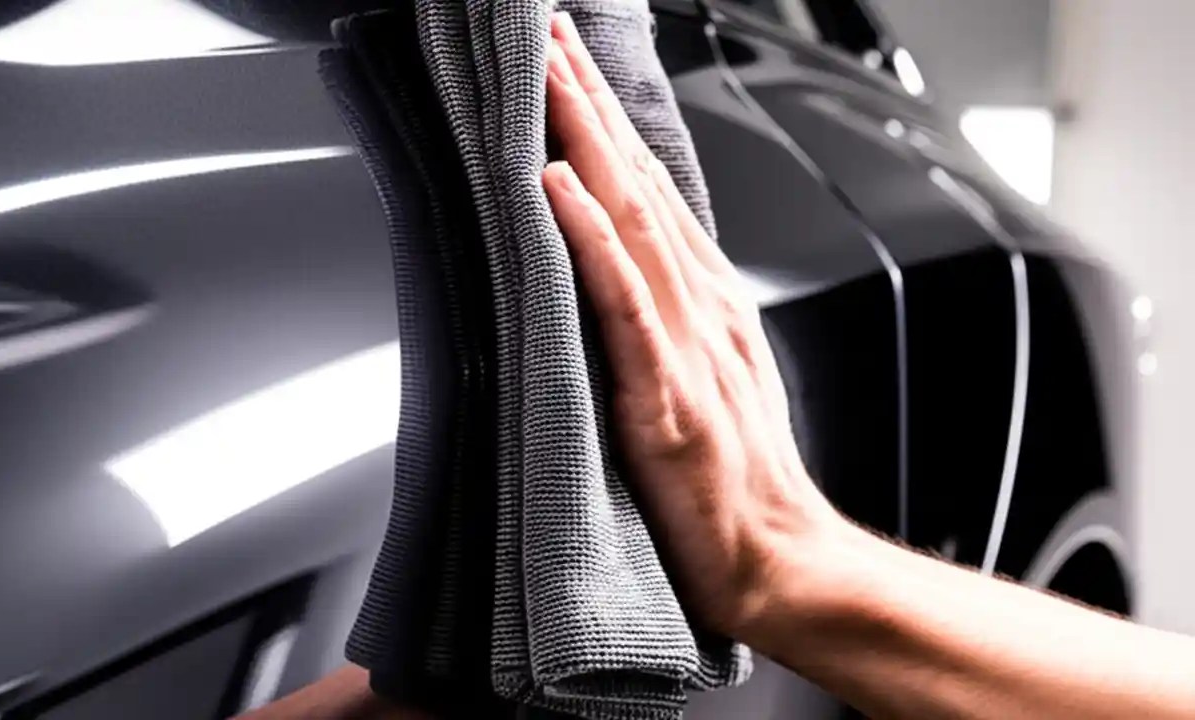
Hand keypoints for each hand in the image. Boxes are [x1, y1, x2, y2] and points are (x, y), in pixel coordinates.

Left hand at [542, 13, 843, 642]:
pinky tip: (561, 189)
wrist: (777, 559)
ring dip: (585, 144)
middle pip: (638, 186)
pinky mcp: (669, 395)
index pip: (648, 193)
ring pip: (631, 223)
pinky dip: (592, 239)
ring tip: (547, 79)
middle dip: (589, 105)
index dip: (605, 126)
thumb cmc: (735, 481)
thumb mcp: (707, 377)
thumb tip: (616, 271)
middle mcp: (702, 308)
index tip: (567, 68)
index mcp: (705, 304)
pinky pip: (624, 304)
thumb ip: (667, 318)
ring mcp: (688, 346)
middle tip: (546, 38)